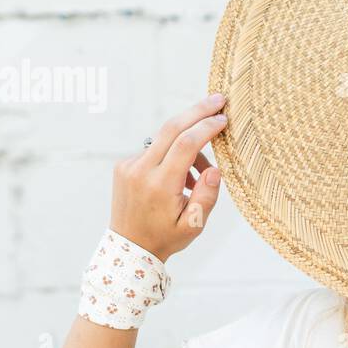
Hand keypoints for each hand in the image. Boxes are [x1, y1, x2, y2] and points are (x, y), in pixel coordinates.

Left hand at [109, 94, 227, 260]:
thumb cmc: (166, 237)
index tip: (223, 119)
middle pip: (171, 128)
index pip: (185, 145)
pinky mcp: (124, 165)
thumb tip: (215, 170)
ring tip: (200, 174)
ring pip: (164, 139)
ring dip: (187, 144)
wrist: (129, 247)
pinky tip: (180, 178)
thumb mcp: (194, 225)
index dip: (206, 128)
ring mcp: (129, 166)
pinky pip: (154, 150)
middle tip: (218, 99)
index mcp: (160, 186)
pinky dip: (171, 155)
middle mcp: (141, 171)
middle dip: (197, 112)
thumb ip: (207, 197)